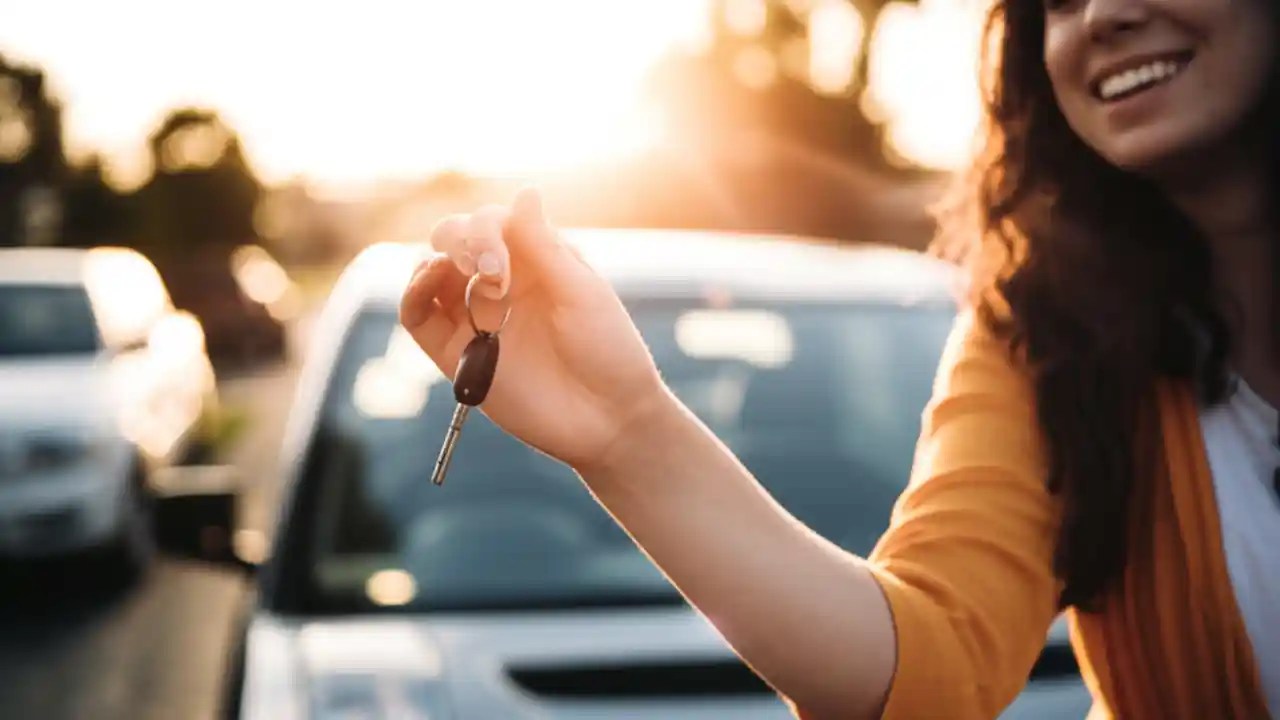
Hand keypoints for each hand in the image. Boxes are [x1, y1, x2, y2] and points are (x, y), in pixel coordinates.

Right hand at [400, 187, 668, 471]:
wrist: (608, 419)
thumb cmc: (608, 350)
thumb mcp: (581, 292)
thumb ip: (543, 246)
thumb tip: (524, 191)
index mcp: (533, 259)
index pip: (489, 220)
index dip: (485, 227)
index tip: (501, 260)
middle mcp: (499, 282)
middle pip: (452, 238)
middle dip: (461, 240)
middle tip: (488, 269)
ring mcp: (475, 317)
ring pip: (429, 272)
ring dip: (436, 263)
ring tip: (470, 281)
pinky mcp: (456, 355)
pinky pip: (417, 317)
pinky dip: (412, 295)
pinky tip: (426, 285)